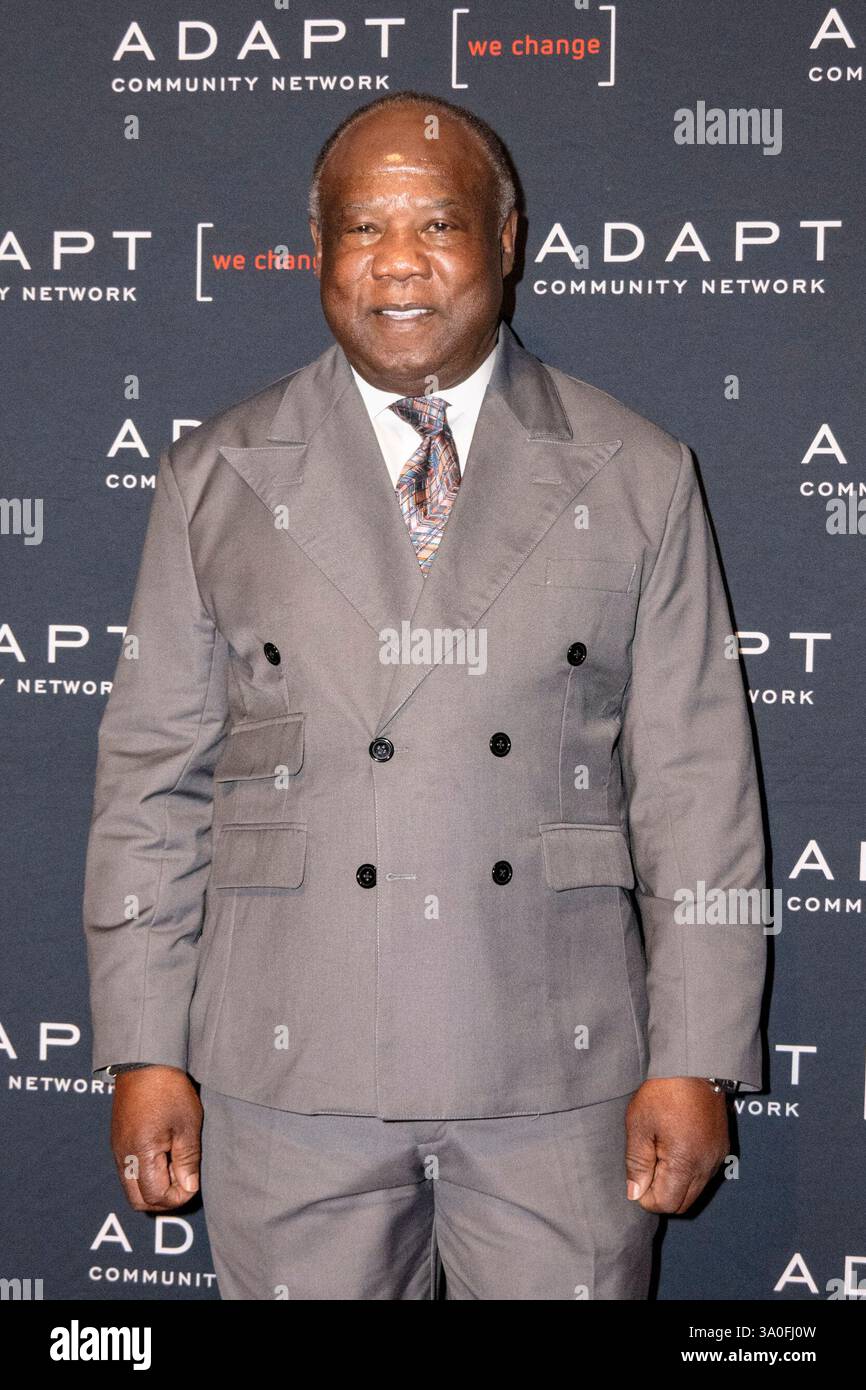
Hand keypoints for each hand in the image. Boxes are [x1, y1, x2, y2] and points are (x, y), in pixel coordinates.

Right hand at [110, 1066, 202, 1211]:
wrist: (145, 1062)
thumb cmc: (169, 1090)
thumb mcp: (187, 1125)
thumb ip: (187, 1161)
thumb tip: (189, 1187)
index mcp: (140, 1154)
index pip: (155, 1197)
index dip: (178, 1196)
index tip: (193, 1181)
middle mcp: (123, 1156)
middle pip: (139, 1200)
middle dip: (163, 1199)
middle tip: (184, 1181)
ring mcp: (118, 1149)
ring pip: (132, 1187)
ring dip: (154, 1187)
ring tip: (176, 1165)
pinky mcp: (118, 1140)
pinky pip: (129, 1171)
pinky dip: (146, 1174)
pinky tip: (164, 1155)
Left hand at [624, 1077, 729, 1213]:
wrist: (692, 1065)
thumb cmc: (663, 1092)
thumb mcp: (640, 1126)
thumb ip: (637, 1163)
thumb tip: (635, 1193)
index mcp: (686, 1163)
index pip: (666, 1204)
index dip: (646, 1196)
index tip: (637, 1174)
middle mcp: (706, 1166)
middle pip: (683, 1203)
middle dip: (661, 1193)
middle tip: (647, 1164)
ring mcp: (717, 1157)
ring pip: (695, 1191)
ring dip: (675, 1183)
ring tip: (660, 1151)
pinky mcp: (721, 1147)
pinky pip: (704, 1175)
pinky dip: (688, 1172)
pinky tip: (674, 1147)